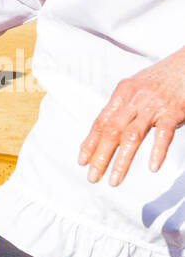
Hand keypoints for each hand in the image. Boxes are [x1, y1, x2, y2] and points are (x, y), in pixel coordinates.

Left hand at [78, 47, 184, 186]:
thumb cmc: (162, 77)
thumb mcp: (137, 87)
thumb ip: (123, 106)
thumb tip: (107, 128)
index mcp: (122, 93)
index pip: (101, 122)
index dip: (90, 142)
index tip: (83, 160)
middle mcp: (134, 99)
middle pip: (111, 132)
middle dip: (100, 156)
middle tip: (93, 176)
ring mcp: (153, 105)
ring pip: (132, 136)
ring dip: (122, 160)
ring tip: (114, 179)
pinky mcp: (173, 110)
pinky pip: (163, 134)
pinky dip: (157, 151)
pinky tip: (152, 167)